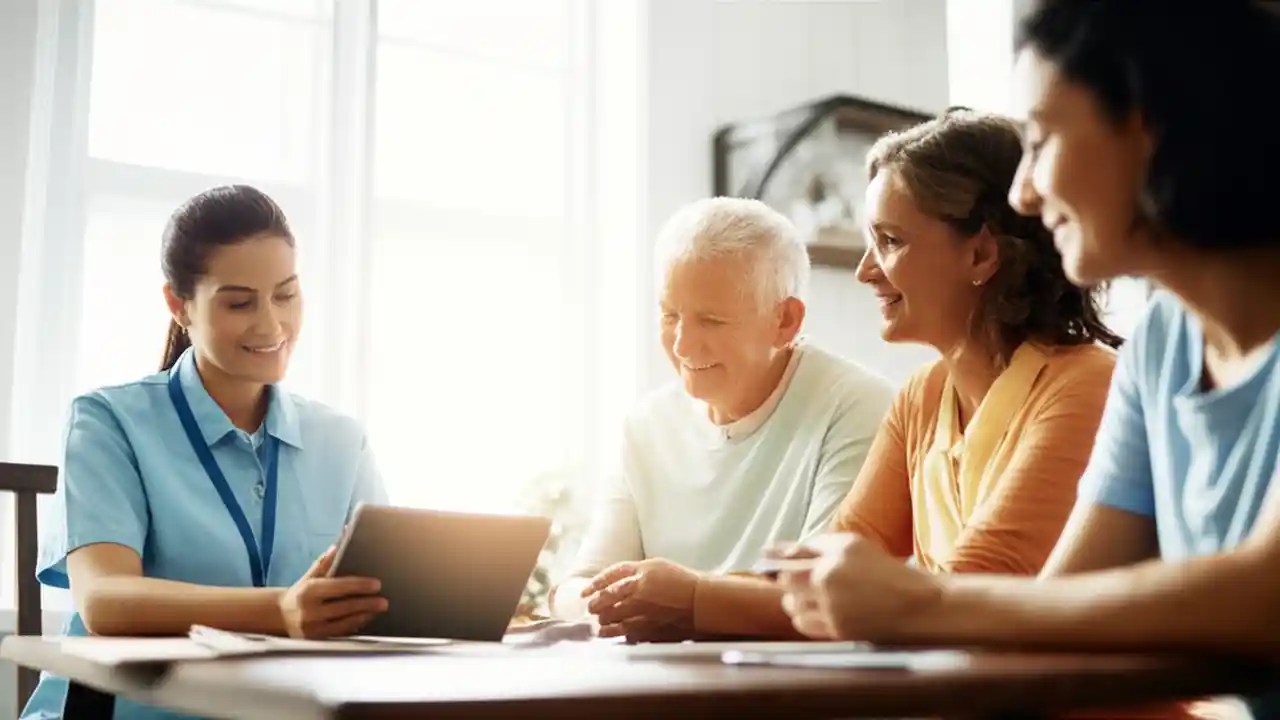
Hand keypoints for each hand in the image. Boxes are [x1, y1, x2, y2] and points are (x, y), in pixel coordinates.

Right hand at [279, 546, 387, 638]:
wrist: (279, 616)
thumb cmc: (299, 593)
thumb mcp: (309, 576)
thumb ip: (324, 563)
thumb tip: (337, 547)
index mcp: (309, 591)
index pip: (339, 587)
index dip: (359, 586)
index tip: (376, 585)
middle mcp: (309, 610)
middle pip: (344, 607)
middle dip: (367, 604)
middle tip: (384, 601)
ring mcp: (312, 627)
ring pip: (344, 622)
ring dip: (364, 616)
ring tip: (378, 610)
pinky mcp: (316, 640)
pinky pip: (340, 633)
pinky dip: (355, 626)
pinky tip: (366, 619)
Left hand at [582, 559, 701, 641]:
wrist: (702, 601)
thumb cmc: (682, 581)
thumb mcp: (657, 566)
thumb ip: (635, 572)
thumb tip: (613, 582)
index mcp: (642, 571)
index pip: (610, 575)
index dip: (595, 583)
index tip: (585, 591)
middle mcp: (639, 590)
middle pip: (607, 597)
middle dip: (596, 604)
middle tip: (592, 608)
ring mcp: (643, 610)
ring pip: (612, 617)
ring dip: (602, 620)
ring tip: (599, 623)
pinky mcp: (649, 627)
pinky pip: (625, 632)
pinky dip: (613, 633)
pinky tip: (607, 634)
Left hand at [777, 533, 941, 641]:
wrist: (917, 606)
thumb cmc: (885, 571)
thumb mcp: (855, 545)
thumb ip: (819, 544)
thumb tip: (784, 550)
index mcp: (838, 553)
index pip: (792, 554)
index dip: (774, 556)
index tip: (763, 555)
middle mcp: (831, 578)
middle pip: (787, 580)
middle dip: (786, 579)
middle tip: (791, 579)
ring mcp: (833, 606)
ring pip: (792, 604)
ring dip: (794, 600)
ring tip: (809, 596)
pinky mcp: (837, 630)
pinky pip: (804, 624)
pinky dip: (804, 617)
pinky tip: (816, 611)